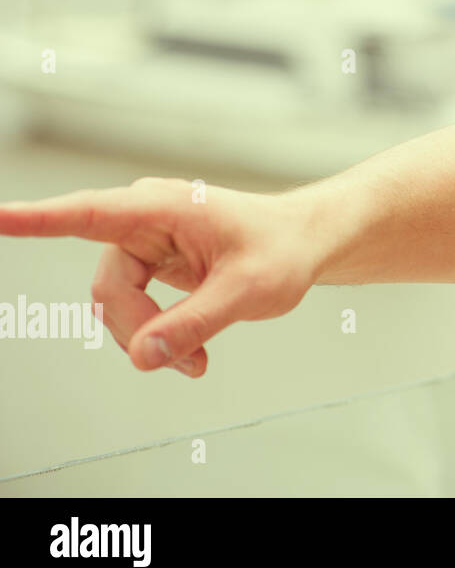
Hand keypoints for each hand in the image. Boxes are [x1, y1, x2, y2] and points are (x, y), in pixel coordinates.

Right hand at [0, 177, 319, 376]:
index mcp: (164, 206)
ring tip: (197, 360)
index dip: (37, 219)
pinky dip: (157, 334)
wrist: (304, 243)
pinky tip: (190, 353)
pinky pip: (133, 307)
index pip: (87, 213)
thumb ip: (195, 323)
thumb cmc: (283, 249)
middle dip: (141, 329)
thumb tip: (143, 356)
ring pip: (118, 302)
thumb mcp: (250, 290)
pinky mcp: (150, 262)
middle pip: (110, 285)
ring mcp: (144, 241)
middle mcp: (145, 218)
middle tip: (189, 360)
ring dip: (152, 337)